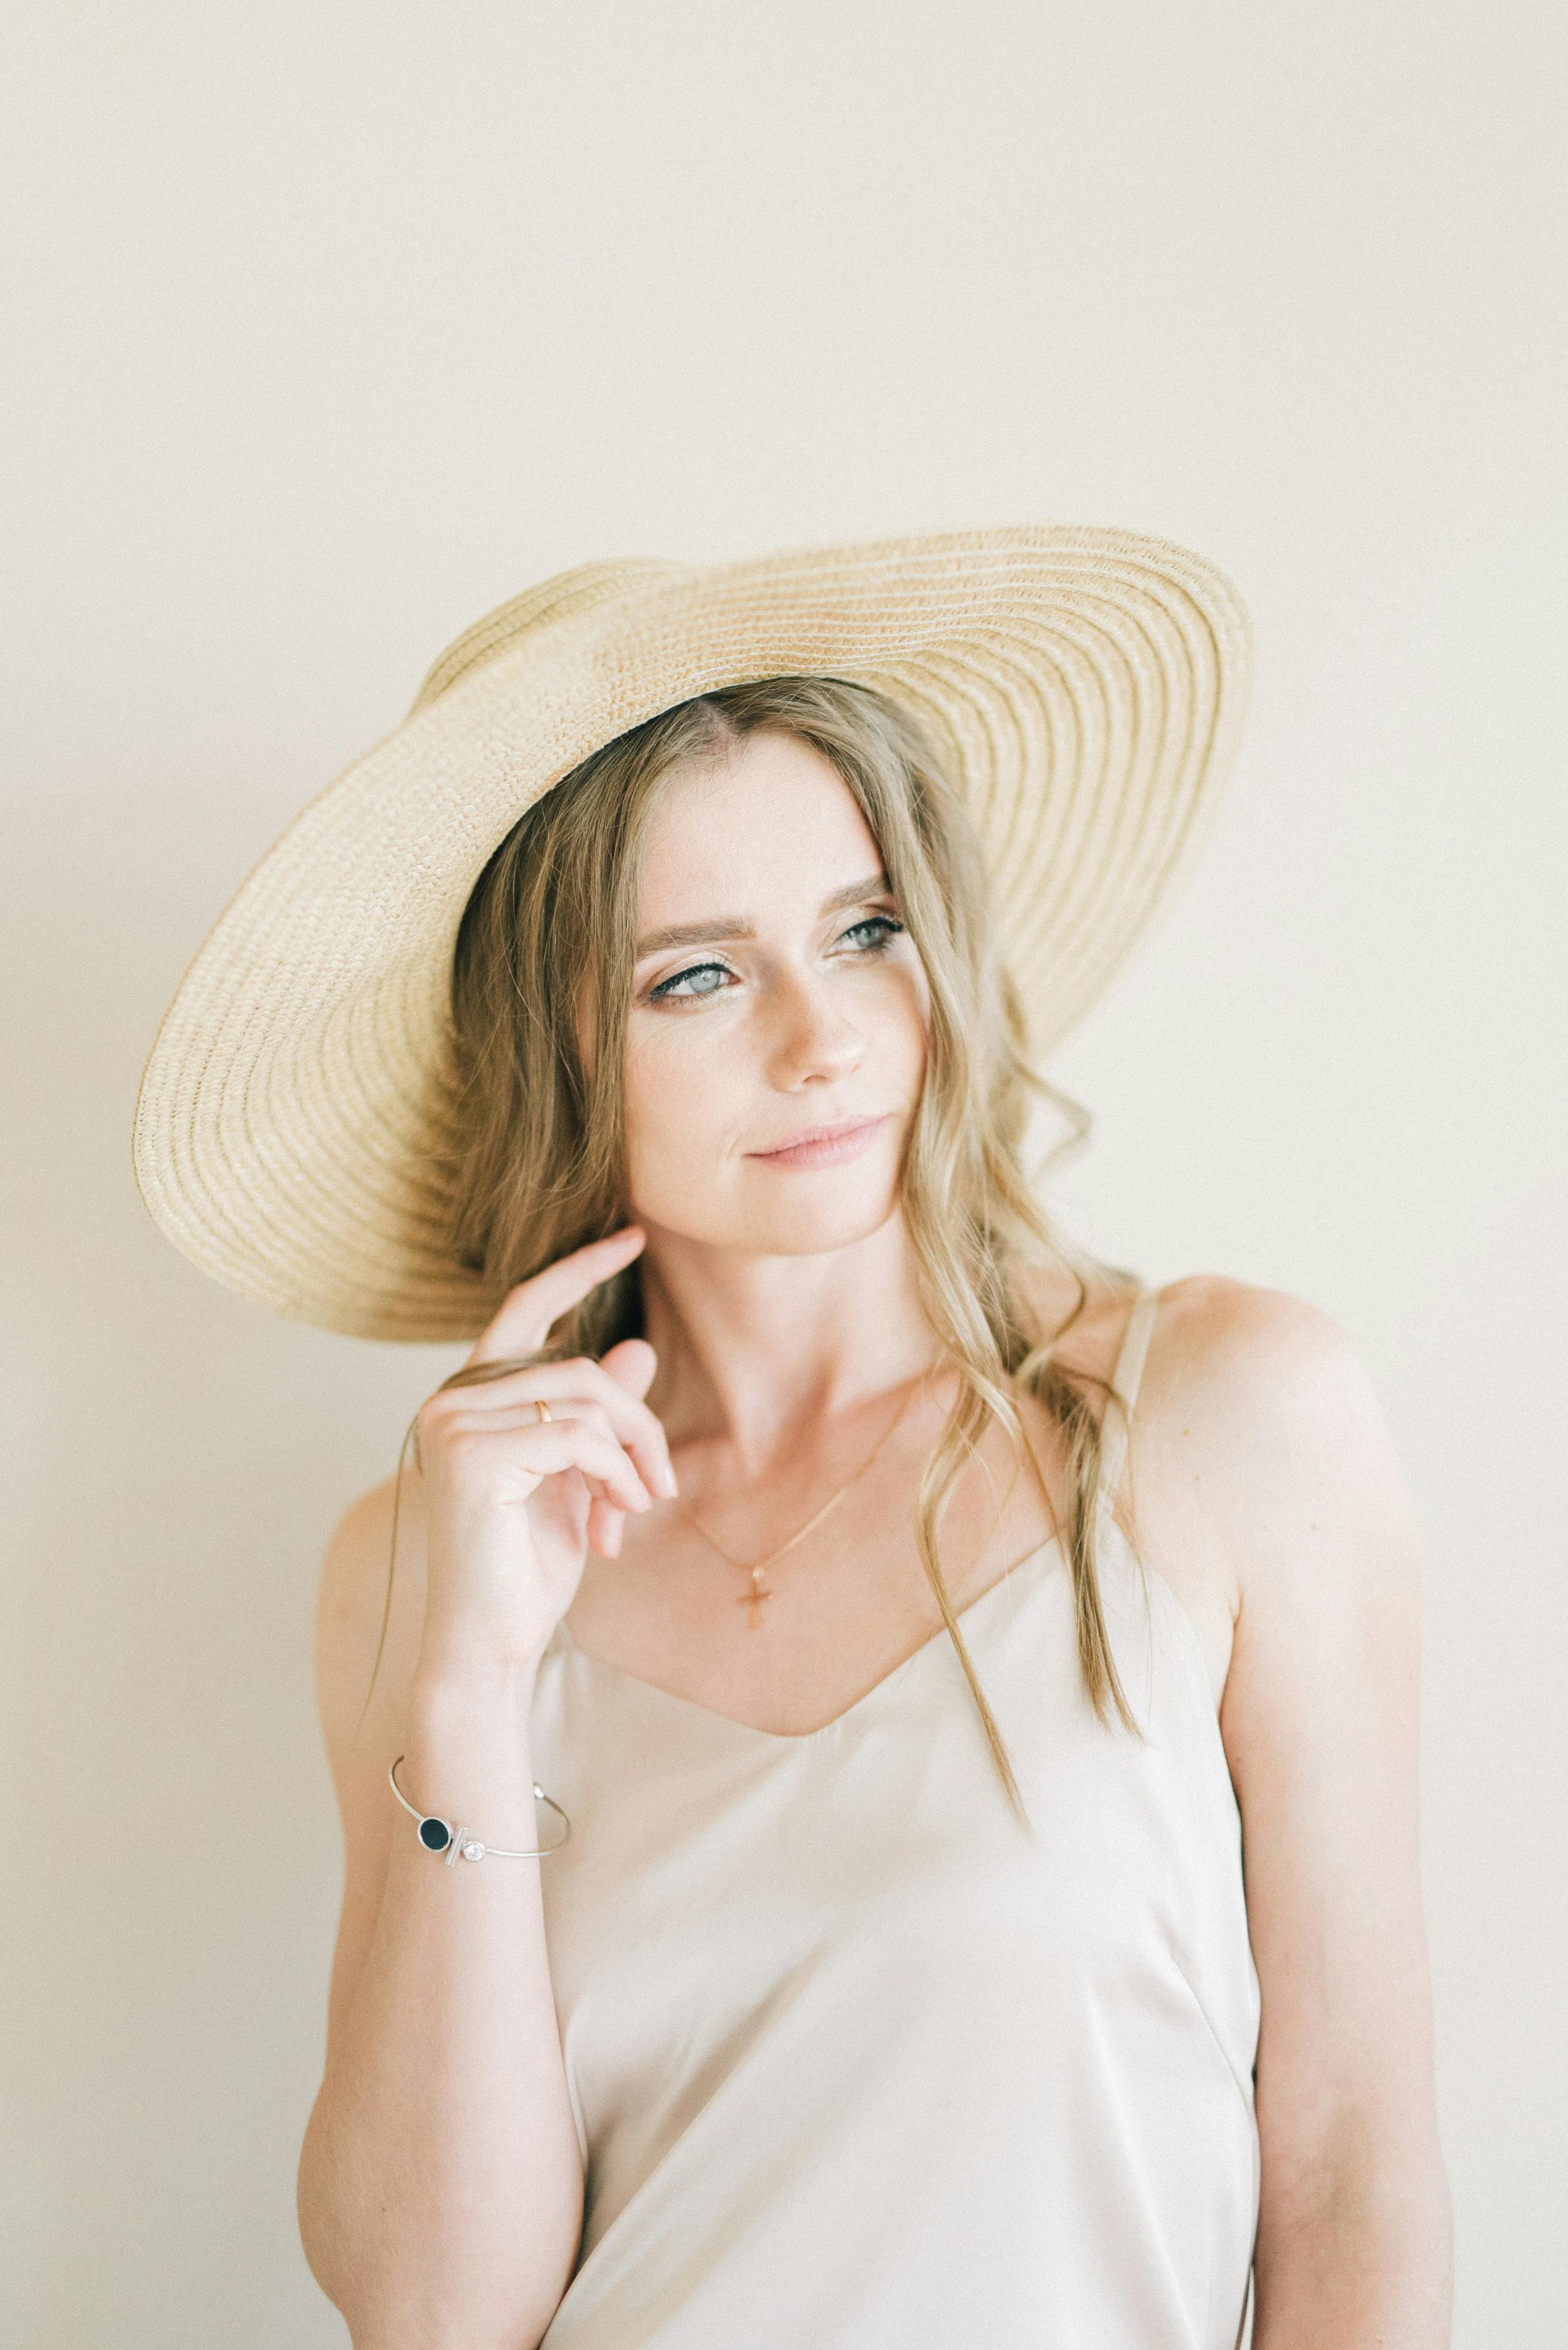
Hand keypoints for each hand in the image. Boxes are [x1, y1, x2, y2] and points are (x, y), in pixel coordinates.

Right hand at [411, 1226, 676, 1678]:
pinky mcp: (472, 1455)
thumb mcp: (577, 1481)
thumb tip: (636, 1348)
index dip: (578, 1271)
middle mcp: (450, 1401)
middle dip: (637, 1424)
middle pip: (577, 1368)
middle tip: (660, 1486)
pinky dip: (614, 1475)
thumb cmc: (525, 1570)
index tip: (633, 1237)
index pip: (523, 1309)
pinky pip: (578, 1436)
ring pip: (584, 1399)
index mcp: (469, 1400)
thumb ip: (597, 1417)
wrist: (489, 1645)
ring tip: (634, 1511)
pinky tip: (614, 1523)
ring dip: (631, 1457)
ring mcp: (453, 1424)